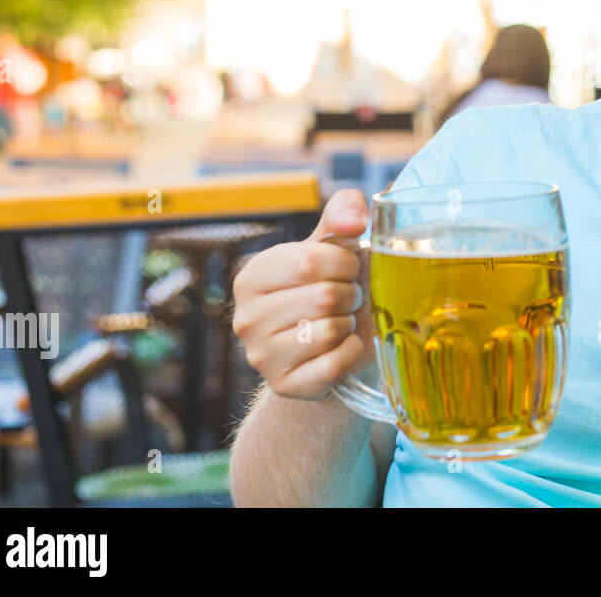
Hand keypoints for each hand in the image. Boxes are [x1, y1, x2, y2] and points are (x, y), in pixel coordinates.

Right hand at [231, 189, 374, 399]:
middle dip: (351, 295)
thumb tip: (355, 218)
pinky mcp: (284, 385)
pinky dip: (352, 353)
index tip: (347, 269)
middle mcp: (246, 318)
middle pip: (324, 297)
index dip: (344, 263)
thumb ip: (342, 215)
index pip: (310, 260)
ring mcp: (261, 356)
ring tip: (340, 321)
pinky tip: (343, 346)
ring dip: (349, 324)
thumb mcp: (331, 247)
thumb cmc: (328, 288)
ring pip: (329, 331)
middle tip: (346, 299)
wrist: (323, 349)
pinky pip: (334, 365)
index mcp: (252, 277)